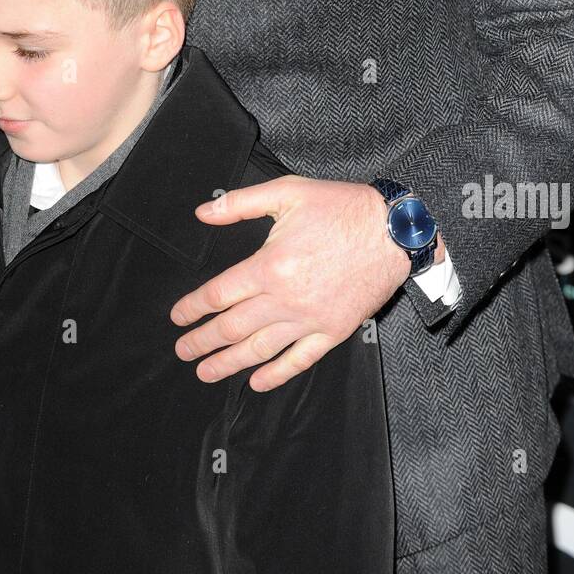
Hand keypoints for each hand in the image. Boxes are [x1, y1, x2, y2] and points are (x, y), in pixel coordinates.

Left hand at [171, 175, 430, 391]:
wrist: (395, 230)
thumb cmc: (341, 207)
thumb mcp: (287, 192)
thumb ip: (239, 204)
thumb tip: (201, 213)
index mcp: (270, 265)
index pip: (219, 295)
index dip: (194, 308)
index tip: (178, 317)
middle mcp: (286, 299)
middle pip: (232, 328)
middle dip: (202, 342)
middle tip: (183, 351)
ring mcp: (310, 319)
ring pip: (260, 350)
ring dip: (229, 364)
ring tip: (206, 372)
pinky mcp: (333, 331)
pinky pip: (299, 360)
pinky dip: (276, 375)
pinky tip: (257, 381)